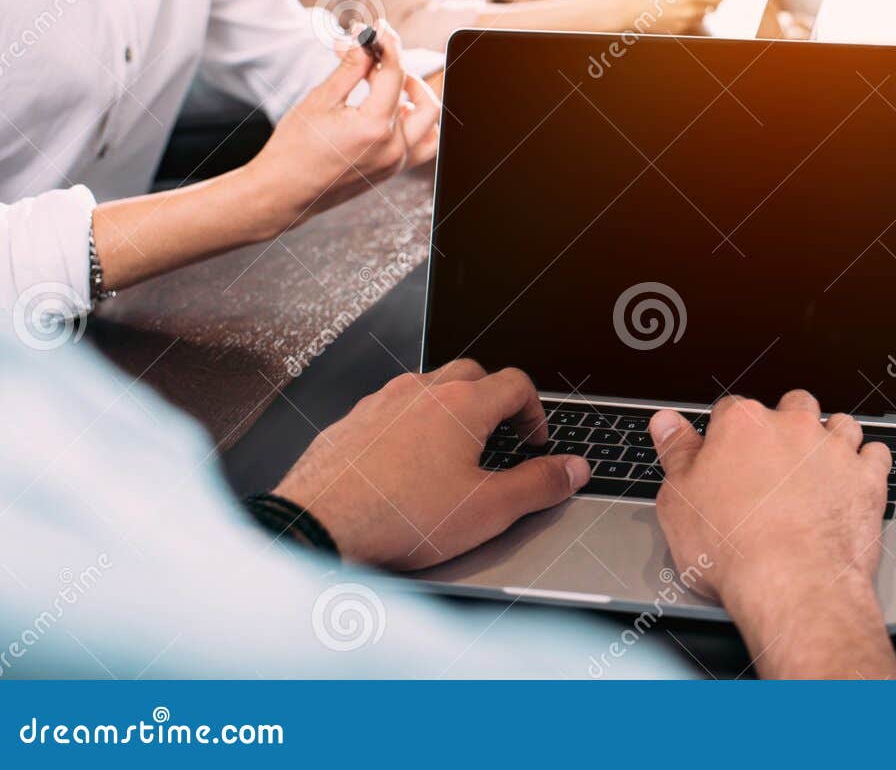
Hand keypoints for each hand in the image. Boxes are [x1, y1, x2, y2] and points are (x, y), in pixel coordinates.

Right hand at [246, 21, 439, 226]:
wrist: (282, 192)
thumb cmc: (293, 149)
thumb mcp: (320, 100)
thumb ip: (350, 69)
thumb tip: (367, 43)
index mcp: (374, 127)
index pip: (395, 74)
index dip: (387, 45)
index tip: (377, 30)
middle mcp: (393, 148)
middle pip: (423, 98)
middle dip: (403, 71)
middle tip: (376, 59)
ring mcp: (396, 163)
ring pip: (429, 124)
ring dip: (417, 99)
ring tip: (388, 86)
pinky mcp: (392, 171)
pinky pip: (420, 144)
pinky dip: (414, 123)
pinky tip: (391, 110)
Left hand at [274, 360, 588, 569]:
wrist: (318, 527)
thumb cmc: (397, 518)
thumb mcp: (487, 510)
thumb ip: (538, 485)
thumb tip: (573, 471)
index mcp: (461, 404)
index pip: (516, 383)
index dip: (534, 411)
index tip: (533, 440)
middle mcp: (420, 392)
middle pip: (472, 373)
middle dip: (493, 399)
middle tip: (499, 436)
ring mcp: (380, 403)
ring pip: (427, 387)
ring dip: (448, 409)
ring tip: (452, 450)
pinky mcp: (350, 423)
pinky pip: (389, 410)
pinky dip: (407, 425)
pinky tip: (405, 464)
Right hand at [648, 391, 895, 678]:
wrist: (792, 584)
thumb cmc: (734, 549)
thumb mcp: (678, 501)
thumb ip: (676, 453)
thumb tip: (666, 423)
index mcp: (742, 426)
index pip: (731, 410)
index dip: (728, 434)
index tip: (727, 454)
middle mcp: (792, 427)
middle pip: (792, 407)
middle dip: (786, 426)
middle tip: (774, 463)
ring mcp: (834, 450)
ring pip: (839, 424)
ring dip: (830, 440)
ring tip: (818, 469)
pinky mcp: (866, 478)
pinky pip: (875, 454)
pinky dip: (867, 464)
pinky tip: (853, 480)